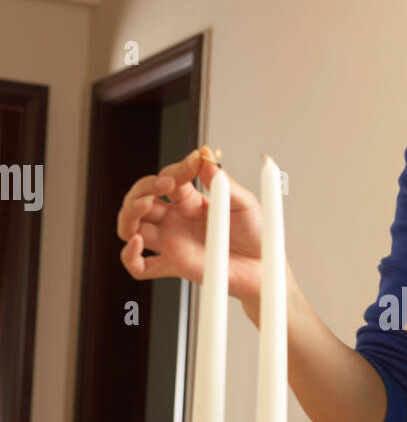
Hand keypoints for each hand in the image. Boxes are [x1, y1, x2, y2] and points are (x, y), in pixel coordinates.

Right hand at [116, 146, 266, 305]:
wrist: (263, 267)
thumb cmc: (255, 234)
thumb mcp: (243, 202)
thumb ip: (221, 181)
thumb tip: (206, 154)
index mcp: (190, 201)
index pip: (168, 178)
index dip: (176, 169)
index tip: (194, 161)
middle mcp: (175, 220)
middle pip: (140, 199)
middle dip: (143, 188)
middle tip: (163, 185)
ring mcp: (171, 242)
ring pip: (131, 227)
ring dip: (129, 214)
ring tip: (143, 207)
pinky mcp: (174, 266)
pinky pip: (140, 267)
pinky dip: (129, 257)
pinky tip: (137, 244)